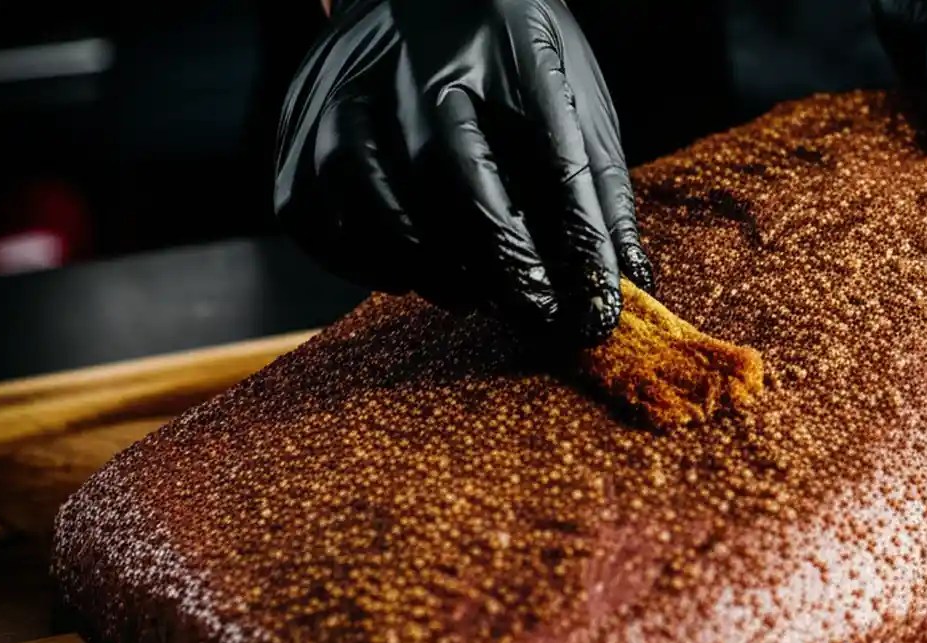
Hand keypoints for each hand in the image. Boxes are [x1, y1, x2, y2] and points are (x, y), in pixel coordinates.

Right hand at [275, 0, 654, 345]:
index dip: (574, 242)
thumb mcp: (570, 91)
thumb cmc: (507, 57)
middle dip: (501, 265)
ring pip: (379, 208)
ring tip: (474, 294)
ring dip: (433, 272)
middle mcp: (416, 64)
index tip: (592, 308)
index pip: (551, 152)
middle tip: (534, 313)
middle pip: (453, 180)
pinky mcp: (298, 129)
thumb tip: (627, 283)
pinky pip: (317, 220)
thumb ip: (599, 186)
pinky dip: (365, 263)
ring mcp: (344, 95)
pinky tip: (407, 268)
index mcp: (506, 45)